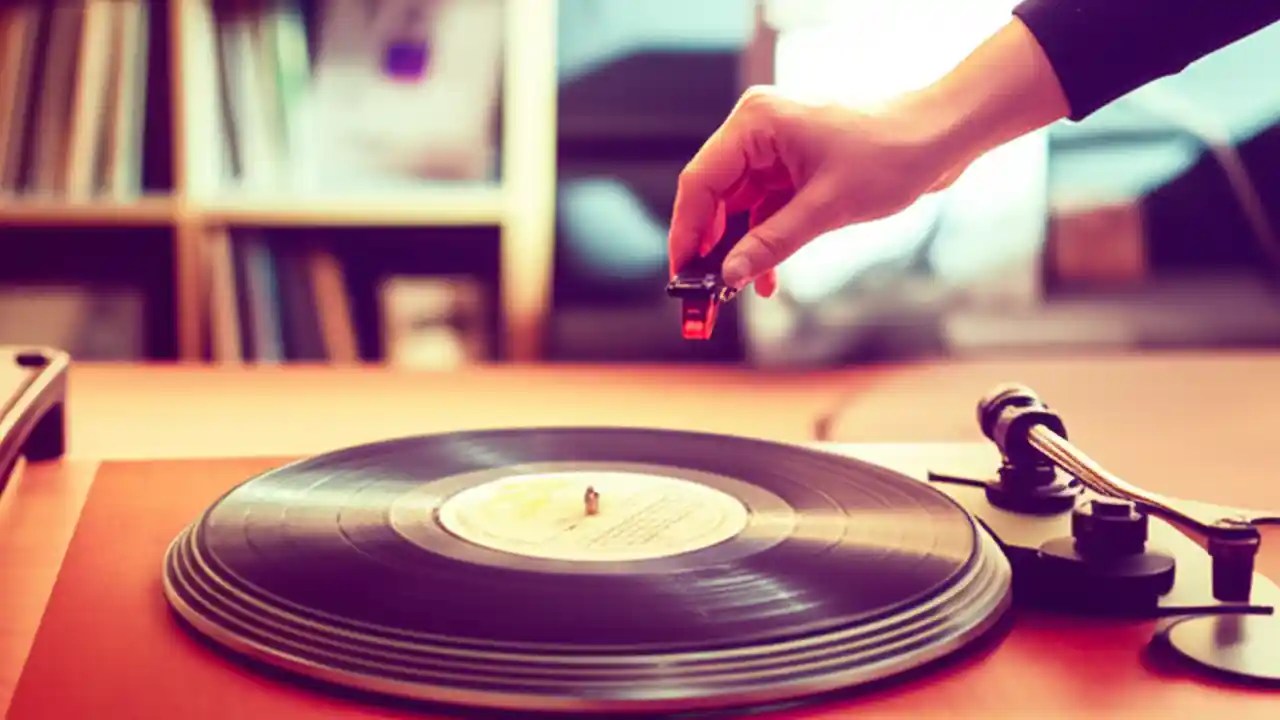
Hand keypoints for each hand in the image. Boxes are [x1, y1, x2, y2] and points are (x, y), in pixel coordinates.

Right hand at [666, 86, 961, 296]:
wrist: (942, 136)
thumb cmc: (892, 153)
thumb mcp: (827, 207)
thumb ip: (773, 243)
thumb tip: (730, 276)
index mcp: (756, 123)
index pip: (701, 181)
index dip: (686, 232)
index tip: (680, 274)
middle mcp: (758, 130)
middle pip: (714, 195)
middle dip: (710, 245)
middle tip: (703, 292)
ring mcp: (775, 149)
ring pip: (738, 207)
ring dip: (739, 249)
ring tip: (736, 290)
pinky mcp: (793, 167)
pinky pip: (764, 209)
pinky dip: (764, 241)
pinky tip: (766, 277)